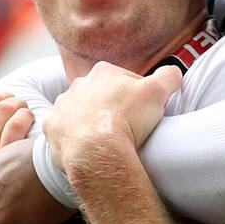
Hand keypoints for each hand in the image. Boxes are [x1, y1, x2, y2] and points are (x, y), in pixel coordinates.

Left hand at [44, 59, 181, 177]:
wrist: (97, 151)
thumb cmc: (128, 120)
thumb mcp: (158, 92)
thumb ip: (168, 76)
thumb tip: (172, 73)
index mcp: (103, 72)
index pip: (125, 80)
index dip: (137, 96)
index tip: (144, 112)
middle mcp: (78, 85)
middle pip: (100, 95)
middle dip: (111, 107)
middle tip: (126, 127)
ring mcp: (62, 107)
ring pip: (79, 112)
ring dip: (89, 122)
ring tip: (105, 140)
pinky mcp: (52, 129)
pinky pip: (62, 131)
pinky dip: (73, 138)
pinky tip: (85, 148)